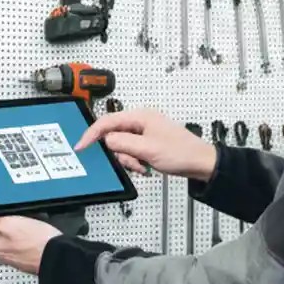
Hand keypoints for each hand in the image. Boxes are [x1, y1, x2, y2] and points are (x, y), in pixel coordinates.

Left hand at [0, 208, 59, 273]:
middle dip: (10, 223)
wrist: (59, 257)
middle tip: (23, 218)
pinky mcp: (28, 259)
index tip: (9, 212)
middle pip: (0, 231)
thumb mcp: (8, 223)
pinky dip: (30, 239)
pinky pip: (24, 245)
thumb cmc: (35, 241)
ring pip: (13, 238)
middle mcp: (1, 254)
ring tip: (33, 226)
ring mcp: (15, 258)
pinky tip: (38, 236)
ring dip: (21, 231)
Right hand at [76, 108, 216, 179]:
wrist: (200, 163)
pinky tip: (146, 167)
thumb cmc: (181, 153)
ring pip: (121, 147)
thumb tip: (105, 139)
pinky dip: (135, 162)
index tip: (82, 147)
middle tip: (131, 162)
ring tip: (143, 166)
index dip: (92, 134)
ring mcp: (144, 133)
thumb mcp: (148, 149)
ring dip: (129, 160)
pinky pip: (131, 152)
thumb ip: (123, 143)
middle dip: (119, 153)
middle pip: (114, 136)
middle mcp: (140, 121)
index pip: (107, 121)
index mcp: (140, 116)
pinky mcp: (147, 144)